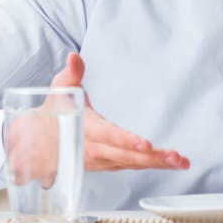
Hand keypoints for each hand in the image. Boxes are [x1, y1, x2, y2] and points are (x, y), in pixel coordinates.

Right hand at [51, 53, 189, 171]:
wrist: (41, 142)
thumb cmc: (56, 112)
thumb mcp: (60, 90)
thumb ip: (71, 73)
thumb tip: (74, 57)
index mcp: (85, 129)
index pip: (107, 136)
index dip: (125, 141)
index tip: (145, 144)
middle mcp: (94, 149)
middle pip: (126, 157)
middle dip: (152, 158)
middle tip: (176, 158)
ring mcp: (102, 160)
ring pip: (132, 164)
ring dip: (158, 164)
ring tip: (181, 161)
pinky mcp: (109, 164)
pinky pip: (132, 166)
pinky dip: (152, 165)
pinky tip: (172, 163)